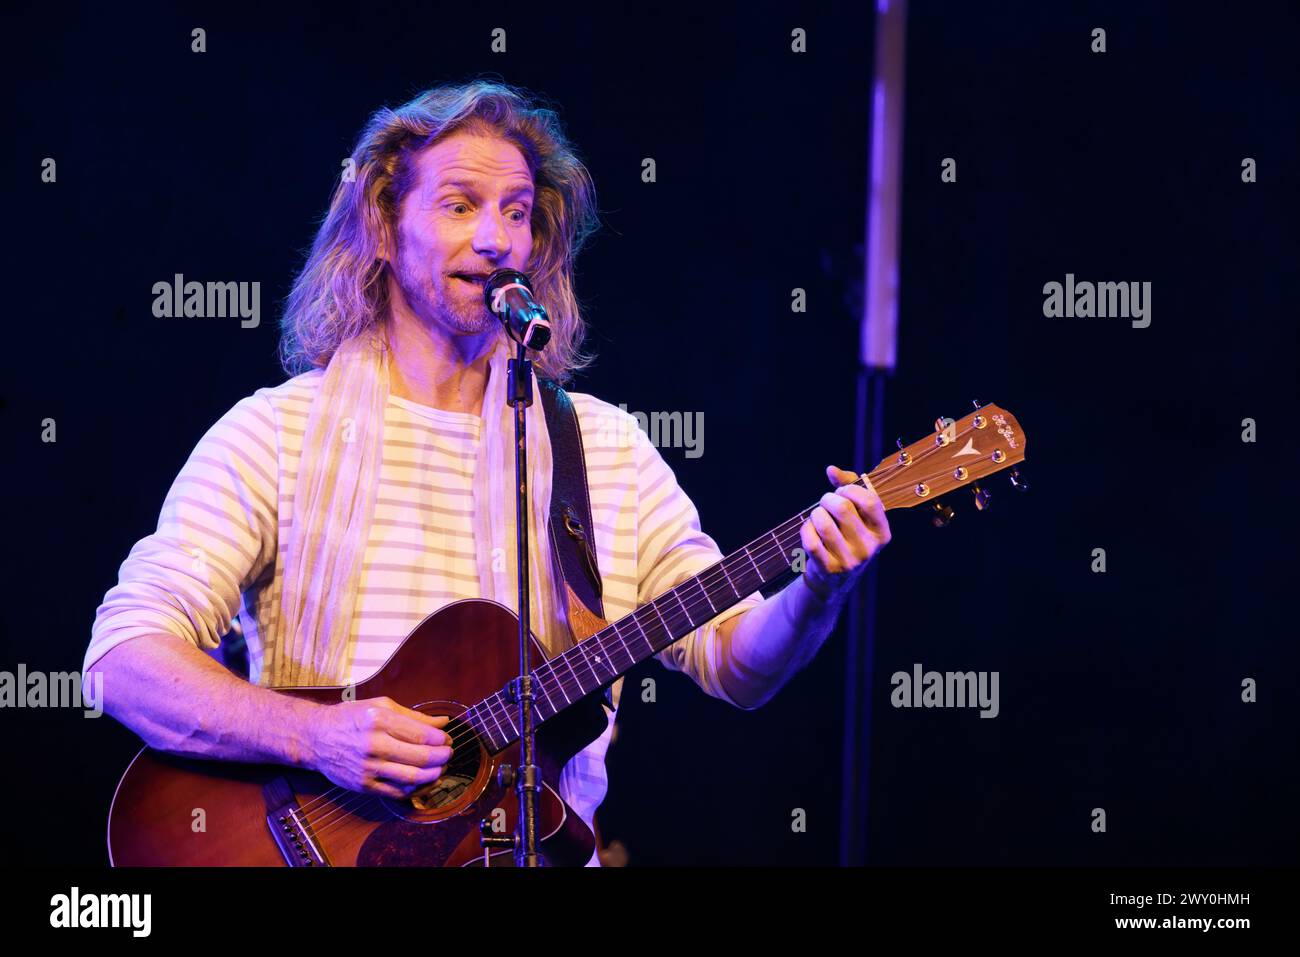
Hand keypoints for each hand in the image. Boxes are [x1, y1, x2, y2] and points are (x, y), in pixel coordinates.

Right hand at [307, 696, 453, 798]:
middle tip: (448, 754)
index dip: (441, 739)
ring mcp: (369, 768)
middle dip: (442, 757)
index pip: (422, 734)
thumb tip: (442, 722)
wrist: (316, 737)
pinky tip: (423, 781)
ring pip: (412, 778)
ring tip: (440, 768)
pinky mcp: (364, 785)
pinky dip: (416, 789)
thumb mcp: (381, 706)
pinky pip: (397, 793)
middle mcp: (374, 744)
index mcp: (380, 720)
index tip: (447, 739)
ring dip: (433, 775)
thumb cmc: (350, 718)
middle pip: (421, 758)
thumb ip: (414, 716)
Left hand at [798, 465, 891, 604]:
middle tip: (825, 503)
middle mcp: (869, 548)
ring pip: (823, 522)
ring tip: (817, 517)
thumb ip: (848, 487)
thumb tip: (831, 470)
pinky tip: (809, 530)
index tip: (842, 491)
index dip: (851, 489)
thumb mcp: (856, 516)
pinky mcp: (829, 569)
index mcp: (882, 533)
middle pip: (843, 508)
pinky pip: (810, 540)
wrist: (834, 581)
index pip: (870, 501)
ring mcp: (850, 561)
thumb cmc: (846, 538)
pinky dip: (806, 529)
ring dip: (815, 514)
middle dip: (828, 499)